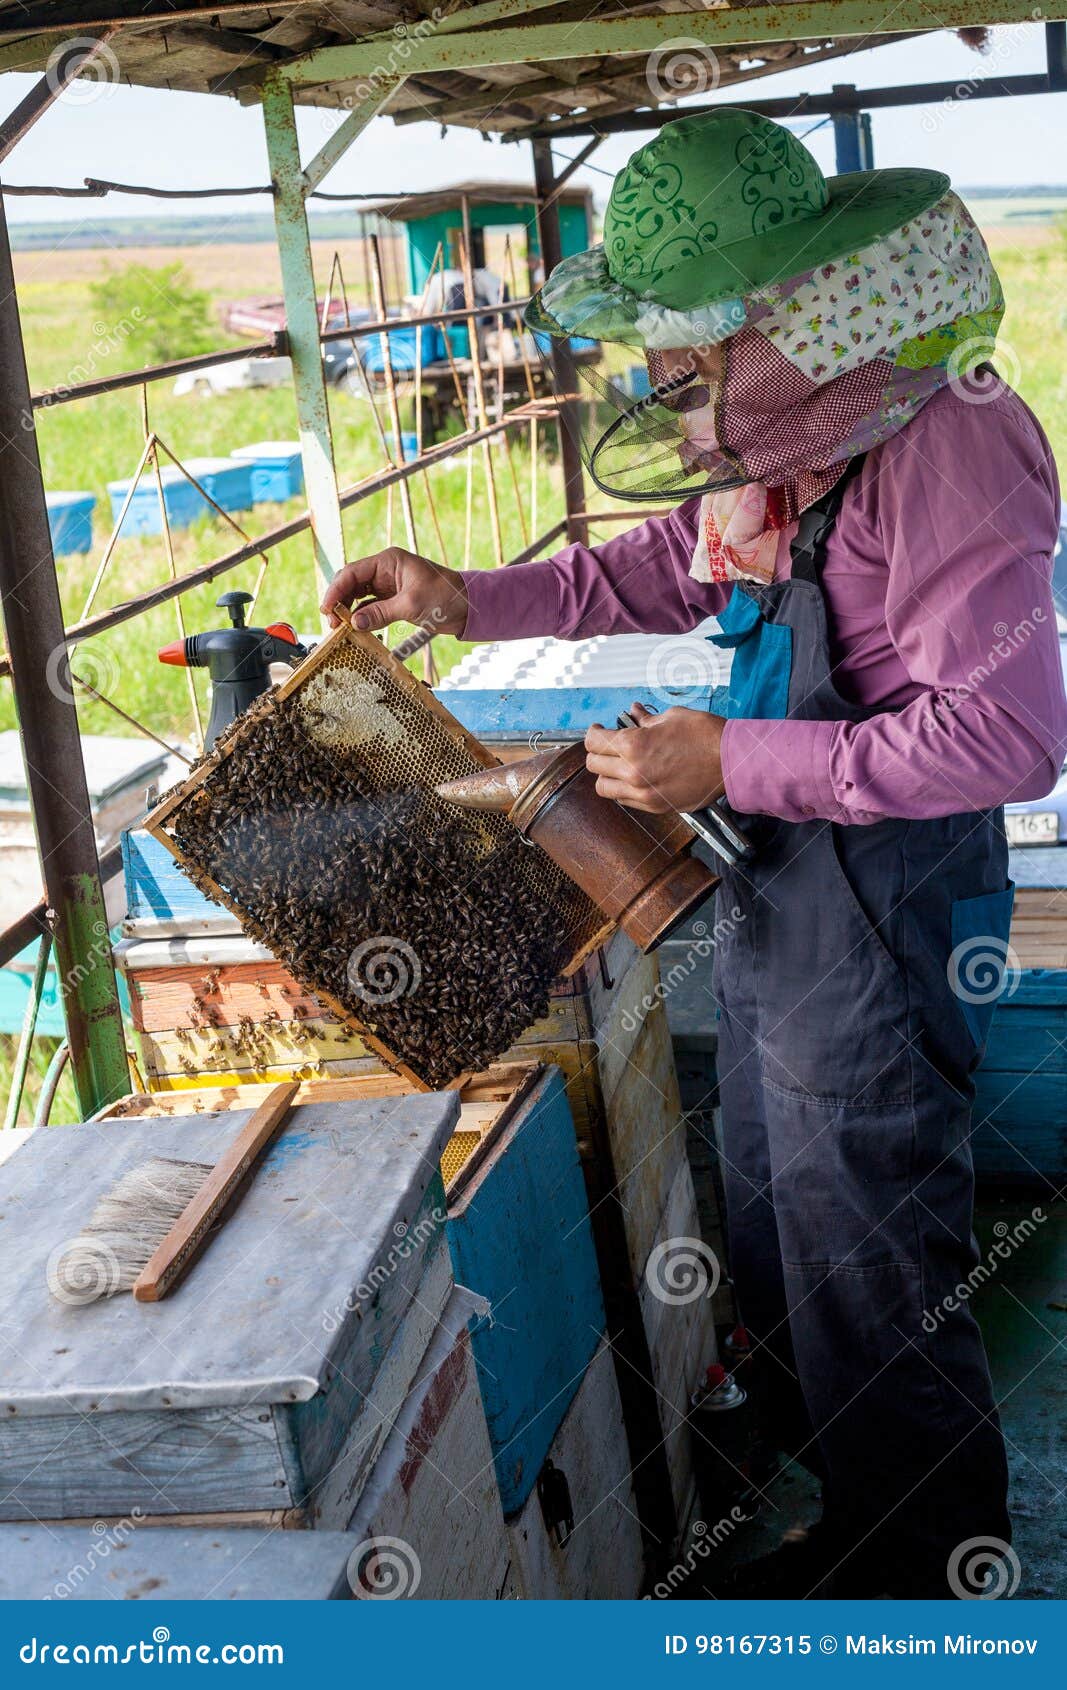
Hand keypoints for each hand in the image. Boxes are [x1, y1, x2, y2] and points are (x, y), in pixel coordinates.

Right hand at [320, 547, 468, 635]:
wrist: (468, 607)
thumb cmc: (445, 596)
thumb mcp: (412, 605)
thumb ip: (381, 614)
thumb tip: (355, 623)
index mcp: (388, 561)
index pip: (353, 572)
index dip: (335, 590)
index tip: (326, 609)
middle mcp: (385, 571)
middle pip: (352, 584)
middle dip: (339, 602)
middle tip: (332, 624)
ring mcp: (388, 586)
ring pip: (359, 597)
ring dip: (349, 611)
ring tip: (341, 629)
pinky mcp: (394, 601)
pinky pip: (371, 608)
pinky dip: (363, 618)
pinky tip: (357, 629)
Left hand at [584, 702, 725, 812]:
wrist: (732, 762)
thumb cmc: (706, 736)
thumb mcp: (671, 718)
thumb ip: (646, 719)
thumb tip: (634, 714)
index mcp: (633, 745)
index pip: (593, 742)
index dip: (592, 733)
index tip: (597, 731)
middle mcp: (632, 772)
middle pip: (593, 766)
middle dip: (597, 753)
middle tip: (607, 746)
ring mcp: (643, 793)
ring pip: (604, 788)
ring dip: (607, 775)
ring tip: (618, 764)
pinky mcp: (655, 806)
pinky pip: (625, 800)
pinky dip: (624, 789)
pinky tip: (635, 777)